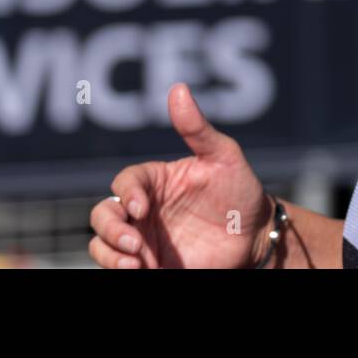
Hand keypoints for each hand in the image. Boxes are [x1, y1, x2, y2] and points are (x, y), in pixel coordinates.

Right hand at [89, 83, 270, 268]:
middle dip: (111, 229)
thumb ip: (197, 128)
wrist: (255, 236)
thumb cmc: (239, 190)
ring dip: (109, 253)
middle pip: (103, 214)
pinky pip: (118, 267)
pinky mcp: (150, 263)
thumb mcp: (223, 156)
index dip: (127, 193)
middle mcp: (142, 209)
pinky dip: (118, 268)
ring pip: (102, 243)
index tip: (142, 208)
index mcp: (155, 180)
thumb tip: (178, 88)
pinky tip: (139, 270)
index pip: (126, 181)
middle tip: (134, 244)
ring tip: (134, 265)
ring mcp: (143, 238)